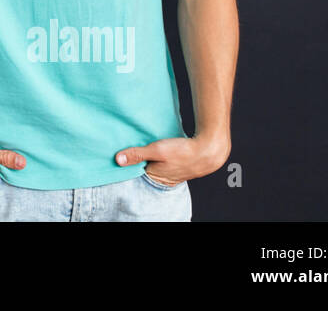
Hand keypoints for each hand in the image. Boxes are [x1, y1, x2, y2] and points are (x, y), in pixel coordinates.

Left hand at [114, 134, 228, 185]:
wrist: (209, 150)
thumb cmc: (183, 151)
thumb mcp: (156, 150)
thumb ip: (137, 154)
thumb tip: (117, 160)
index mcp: (156, 178)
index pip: (136, 173)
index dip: (130, 163)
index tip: (123, 154)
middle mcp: (164, 180)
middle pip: (146, 170)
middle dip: (140, 160)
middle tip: (135, 148)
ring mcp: (173, 175)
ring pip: (156, 166)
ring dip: (152, 158)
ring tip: (150, 148)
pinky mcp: (180, 168)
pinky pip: (166, 164)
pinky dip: (162, 158)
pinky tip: (164, 149)